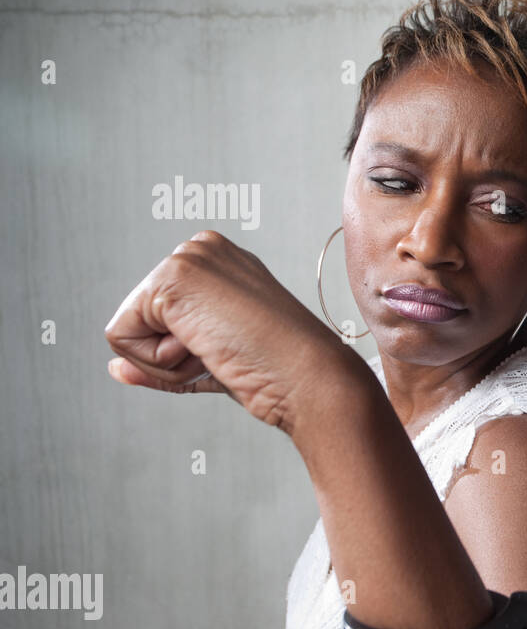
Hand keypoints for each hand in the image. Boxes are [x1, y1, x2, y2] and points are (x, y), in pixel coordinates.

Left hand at [104, 230, 353, 432]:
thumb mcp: (210, 360)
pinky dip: (158, 362)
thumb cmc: (278, 373)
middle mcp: (200, 249)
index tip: (232, 348)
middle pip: (137, 318)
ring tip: (221, 350)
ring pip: (127, 328)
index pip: (157, 314)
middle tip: (227, 352)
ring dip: (168, 360)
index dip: (184, 349)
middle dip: (172, 354)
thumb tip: (114, 368)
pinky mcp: (171, 280)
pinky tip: (206, 349)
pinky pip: (121, 338)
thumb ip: (163, 357)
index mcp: (218, 262)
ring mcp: (186, 259)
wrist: (311, 378)